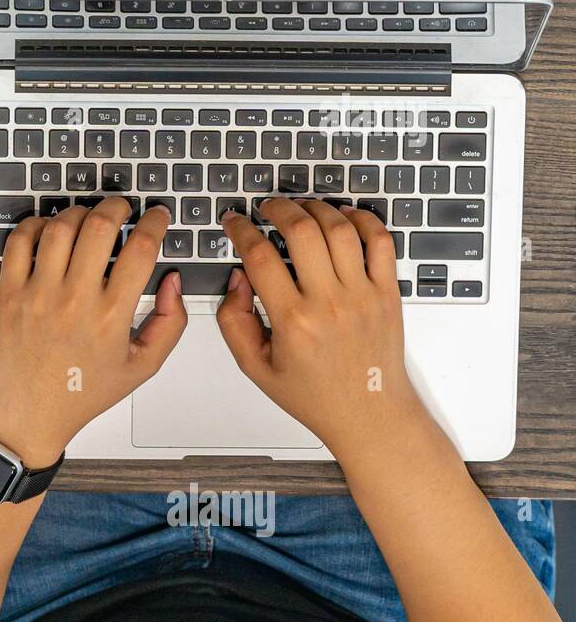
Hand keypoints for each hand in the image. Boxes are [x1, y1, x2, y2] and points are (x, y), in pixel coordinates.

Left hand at [0, 199, 186, 467]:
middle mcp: (73, 300)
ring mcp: (37, 294)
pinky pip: (19, 242)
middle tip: (122, 207)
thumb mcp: (141, 367)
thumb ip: (170, 323)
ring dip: (78, 212)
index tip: (157, 217)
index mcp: (110, 316)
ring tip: (87, 218)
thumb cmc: (80, 393)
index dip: (154, 223)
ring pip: (59, 227)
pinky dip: (35, 225)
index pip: (140, 249)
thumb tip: (172, 281)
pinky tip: (49, 229)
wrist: (26, 414)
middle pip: (99, 226)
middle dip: (117, 206)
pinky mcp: (9, 293)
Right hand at [216, 198, 430, 460]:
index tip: (234, 222)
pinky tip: (344, 216)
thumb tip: (237, 279)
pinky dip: (362, 220)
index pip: (260, 257)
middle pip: (302, 231)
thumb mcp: (256, 368)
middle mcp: (329, 303)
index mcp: (293, 321)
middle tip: (267, 208)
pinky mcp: (388, 293)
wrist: (369, 413)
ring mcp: (363, 295)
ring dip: (316, 208)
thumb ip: (234, 321)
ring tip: (301, 209)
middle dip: (278, 208)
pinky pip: (380, 241)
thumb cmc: (315, 395)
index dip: (241, 230)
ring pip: (340, 228)